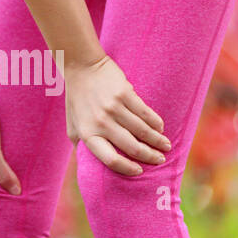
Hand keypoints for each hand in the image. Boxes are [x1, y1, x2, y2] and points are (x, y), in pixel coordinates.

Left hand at [64, 53, 171, 175]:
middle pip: (133, 148)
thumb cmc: (77, 99)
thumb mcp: (72, 125)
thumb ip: (81, 145)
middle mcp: (101, 123)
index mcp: (88, 133)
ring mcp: (113, 108)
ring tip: (165, 146)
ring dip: (158, 141)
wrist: (81, 67)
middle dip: (150, 156)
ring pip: (143, 131)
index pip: (110, 160)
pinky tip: (161, 128)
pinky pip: (146, 114)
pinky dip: (156, 123)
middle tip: (160, 159)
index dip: (127, 169)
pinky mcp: (124, 94)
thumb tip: (92, 166)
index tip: (139, 171)